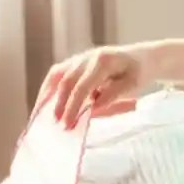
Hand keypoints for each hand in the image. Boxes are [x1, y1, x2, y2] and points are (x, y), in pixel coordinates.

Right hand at [34, 46, 149, 128]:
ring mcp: (79, 58)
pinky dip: (48, 90)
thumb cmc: (138, 74)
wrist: (142, 58)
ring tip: (41, 117)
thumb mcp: (132, 86)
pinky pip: (57, 75)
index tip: (68, 124)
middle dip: (60, 105)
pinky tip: (42, 105)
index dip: (73, 107)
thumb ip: (112, 96)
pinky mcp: (74, 63)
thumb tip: (91, 108)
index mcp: (103, 61)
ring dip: (48, 97)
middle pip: (66, 81)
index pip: (82, 86)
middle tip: (57, 127)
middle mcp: (87, 57)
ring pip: (57, 76)